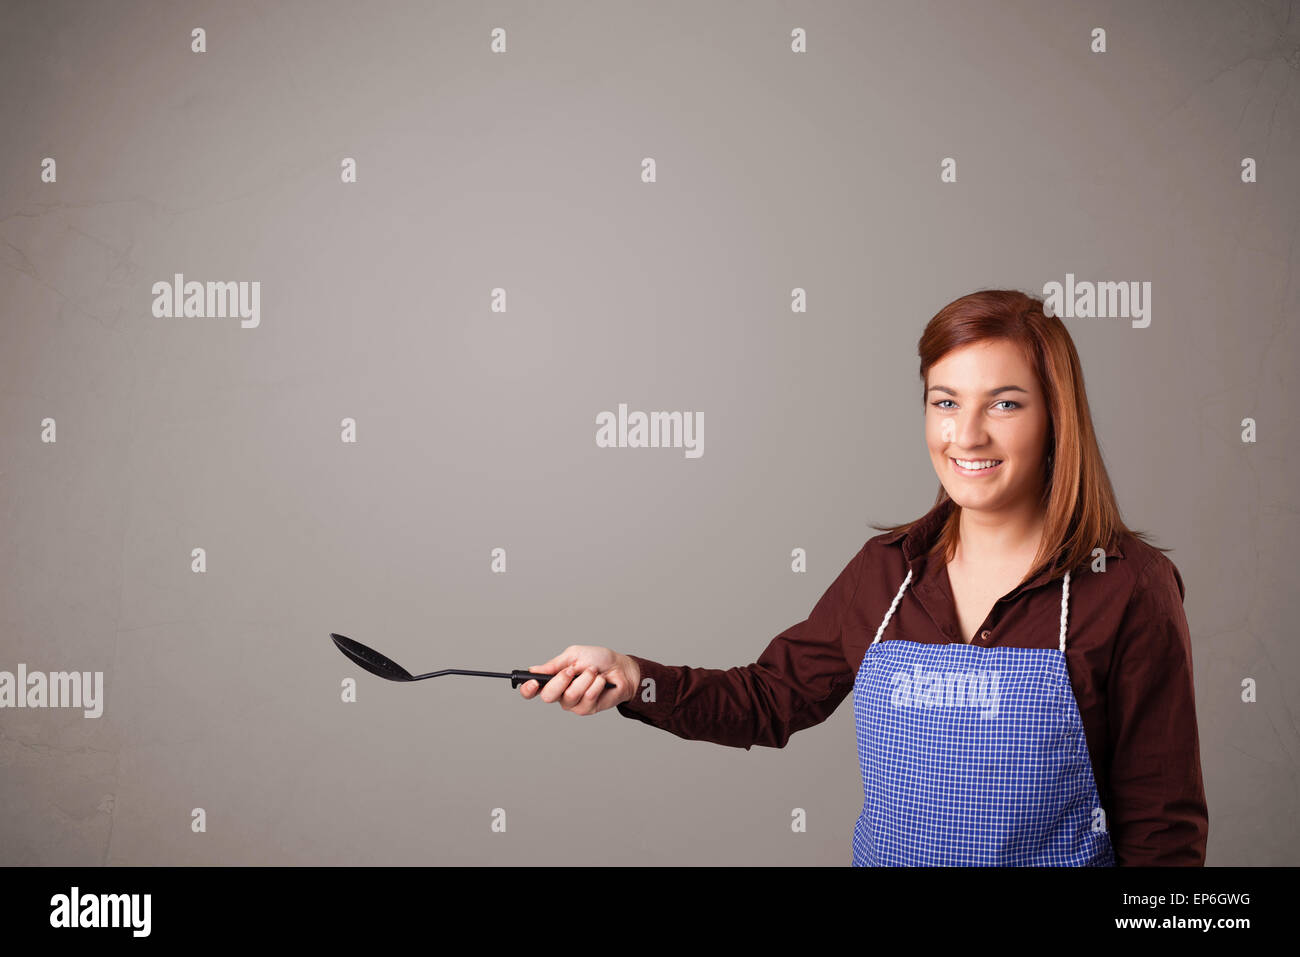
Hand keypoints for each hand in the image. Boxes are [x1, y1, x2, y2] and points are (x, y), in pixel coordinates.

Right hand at [518, 645, 640, 715]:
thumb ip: (554, 664)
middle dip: (561, 681)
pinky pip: (587, 698)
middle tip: (572, 670)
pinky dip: (595, 685)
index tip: (533, 682)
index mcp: (553, 679)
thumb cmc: (598, 660)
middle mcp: (560, 693)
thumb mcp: (574, 655)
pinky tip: (601, 681)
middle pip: (548, 696)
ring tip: (593, 672)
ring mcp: (573, 703)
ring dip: (584, 679)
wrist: (621, 668)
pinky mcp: (587, 709)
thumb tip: (534, 669)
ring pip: (569, 696)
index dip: (528, 689)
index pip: (532, 690)